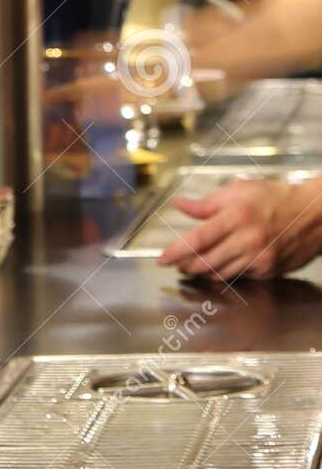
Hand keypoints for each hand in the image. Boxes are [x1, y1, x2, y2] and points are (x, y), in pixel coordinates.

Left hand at [158, 177, 321, 280]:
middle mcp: (248, 240)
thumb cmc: (275, 198)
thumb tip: (180, 205)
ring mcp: (260, 259)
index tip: (162, 259)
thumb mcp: (238, 191)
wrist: (313, 214)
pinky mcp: (269, 271)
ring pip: (221, 274)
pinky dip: (225, 274)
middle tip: (175, 264)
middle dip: (186, 265)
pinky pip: (239, 277)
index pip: (198, 239)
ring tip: (192, 266)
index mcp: (237, 216)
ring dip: (202, 272)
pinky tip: (218, 268)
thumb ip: (206, 203)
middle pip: (206, 262)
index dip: (176, 252)